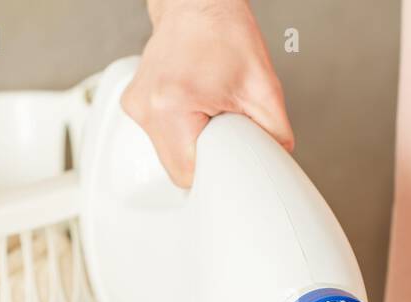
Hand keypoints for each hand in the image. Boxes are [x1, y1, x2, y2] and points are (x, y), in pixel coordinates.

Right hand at [123, 0, 293, 186]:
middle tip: (223, 132)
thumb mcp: (263, 86)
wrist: (197, 2)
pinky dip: (178, 132)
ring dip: (189, 146)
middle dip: (203, 159)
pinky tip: (192, 108)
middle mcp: (147, 109)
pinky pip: (158, 137)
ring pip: (166, 155)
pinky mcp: (134, 103)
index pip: (188, 175)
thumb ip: (275, 132)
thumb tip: (276, 160)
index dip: (213, 173)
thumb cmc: (223, 32)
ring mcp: (136, 106)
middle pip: (175, 169)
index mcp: (172, 107)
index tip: (227, 164)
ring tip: (206, 113)